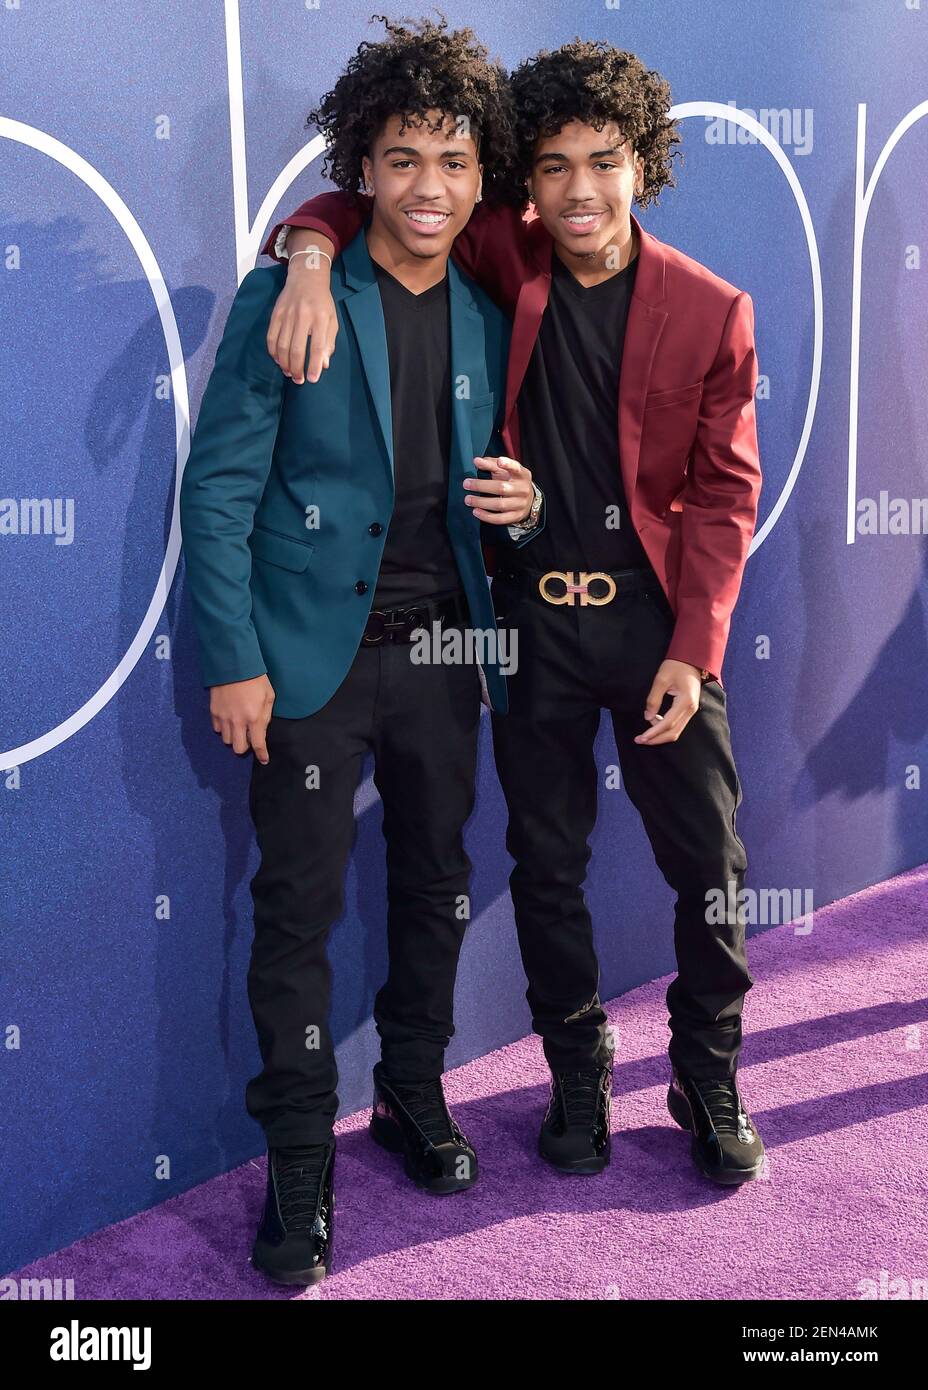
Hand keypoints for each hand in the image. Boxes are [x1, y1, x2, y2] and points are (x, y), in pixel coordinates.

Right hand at [209, 674, 275, 762]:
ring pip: (226, 740)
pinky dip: (223, 729)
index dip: (262, 755)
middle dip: (244, 747)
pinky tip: (228, 721)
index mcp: (254, 718)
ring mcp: (224, 717)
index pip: (257, 744)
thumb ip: (266, 716)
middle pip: (238, 748)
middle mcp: (238, 722)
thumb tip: (261, 730)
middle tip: (248, 739)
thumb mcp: (269, 697)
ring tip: (238, 728)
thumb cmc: (256, 679)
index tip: (264, 760)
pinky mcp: (214, 712)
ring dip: (233, 737)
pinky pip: (217, 729)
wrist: (234, 664)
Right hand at [266, 238, 337, 384]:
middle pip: (297, 349)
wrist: (306, 278)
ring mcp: (288, 314)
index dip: (314, 365)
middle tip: (298, 380)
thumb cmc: (322, 303)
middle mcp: (303, 316)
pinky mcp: (276, 313)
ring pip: (282, 345)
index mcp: (321, 318)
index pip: (317, 347)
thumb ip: (329, 343)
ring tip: (289, 373)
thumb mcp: (332, 320)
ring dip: (284, 363)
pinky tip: (278, 360)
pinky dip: (273, 352)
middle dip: (296, 369)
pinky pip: (271, 337)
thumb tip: (323, 365)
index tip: (312, 379)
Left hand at [465, 457, 534, 524]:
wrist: (528, 500)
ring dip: (481, 502)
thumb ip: (491, 464)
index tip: (499, 462)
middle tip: (466, 484)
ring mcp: (520, 504)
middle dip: (481, 486)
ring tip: (468, 499)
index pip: (516, 468)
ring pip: (500, 505)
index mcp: (522, 474)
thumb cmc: (512, 482)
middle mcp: (523, 489)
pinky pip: (500, 518)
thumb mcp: (505, 470)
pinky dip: (487, 516)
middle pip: (502, 488)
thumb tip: (477, 461)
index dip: (508, 464)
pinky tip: (476, 511)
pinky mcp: (516, 516)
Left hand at [634, 660, 702, 744]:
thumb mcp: (661, 679)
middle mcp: (691, 709)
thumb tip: (648, 717)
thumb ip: (654, 699)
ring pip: (676, 731)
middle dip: (656, 739)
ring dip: (660, 734)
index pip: (668, 723)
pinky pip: (677, 724)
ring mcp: (691, 710)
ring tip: (645, 731)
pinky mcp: (689, 710)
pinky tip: (654, 721)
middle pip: (673, 732)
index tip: (641, 738)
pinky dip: (665, 728)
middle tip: (639, 740)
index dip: (653, 732)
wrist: (691, 659)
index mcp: (685, 702)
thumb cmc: (676, 666)